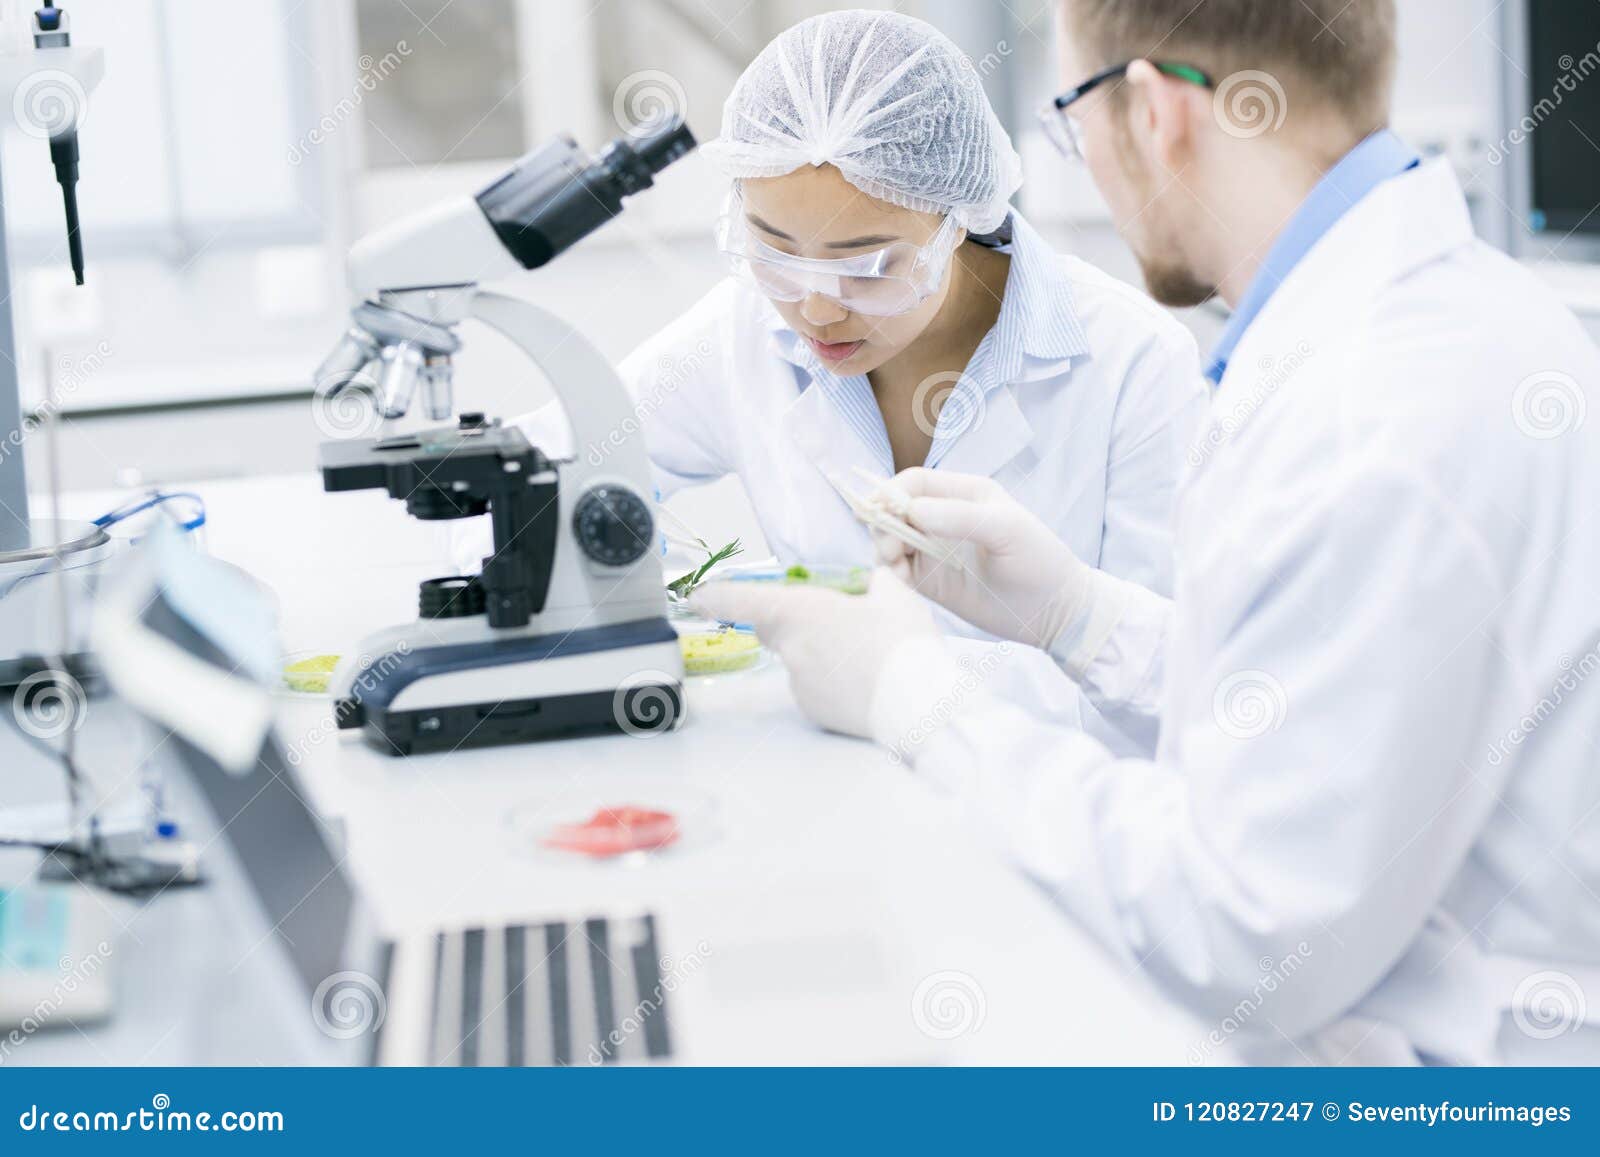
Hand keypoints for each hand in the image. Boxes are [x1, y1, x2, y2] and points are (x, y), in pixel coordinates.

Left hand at [689, 567, 939, 740]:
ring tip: (864, 655)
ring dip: (819, 653)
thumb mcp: (896, 598)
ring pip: (798, 659)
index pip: (742, 601)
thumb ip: (876, 582)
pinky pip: (812, 687)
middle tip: (827, 618)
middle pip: (773, 628)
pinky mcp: (813, 711)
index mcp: (802, 611)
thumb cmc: (905, 645)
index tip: (700, 595)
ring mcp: (800, 683)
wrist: (919, 704)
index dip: (717, 596)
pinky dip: (830, 681)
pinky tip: (863, 680)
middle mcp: (792, 648)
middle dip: (789, 620)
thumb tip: (875, 581)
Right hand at [873, 468, 1089, 649]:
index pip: (914, 482)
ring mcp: (934, 551)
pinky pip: (897, 572)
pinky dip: (890, 574)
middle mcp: (943, 519)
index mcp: (963, 494)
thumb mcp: (1006, 529)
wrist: (1052, 612)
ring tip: (894, 565)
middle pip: (894, 510)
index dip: (891, 492)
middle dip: (883, 523)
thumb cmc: (1038, 560)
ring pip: (891, 540)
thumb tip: (912, 511)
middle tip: (889, 547)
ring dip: (883, 548)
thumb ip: (961, 517)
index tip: (881, 511)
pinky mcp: (930, 582)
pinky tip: (899, 581)